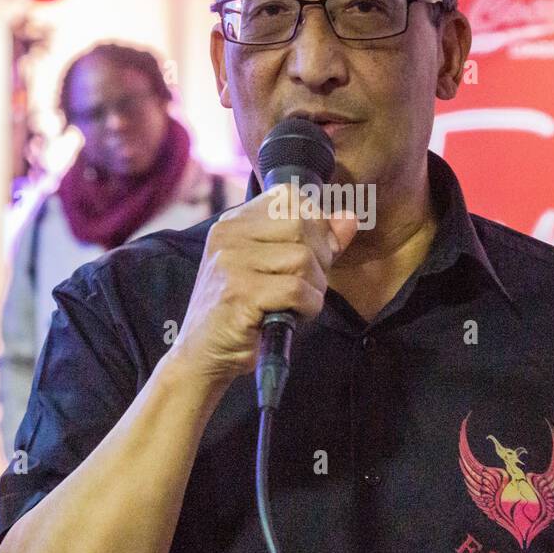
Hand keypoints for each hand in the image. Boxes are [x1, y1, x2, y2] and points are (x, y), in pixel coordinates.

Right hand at [168, 183, 359, 390]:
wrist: (203, 355)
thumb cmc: (244, 312)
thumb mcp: (279, 270)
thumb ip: (316, 241)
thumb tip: (350, 218)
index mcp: (235, 221)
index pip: (291, 197)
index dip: (315, 225)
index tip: (311, 254)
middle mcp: (229, 234)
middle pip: (302, 224)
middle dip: (319, 258)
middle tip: (307, 285)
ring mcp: (230, 261)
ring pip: (303, 257)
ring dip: (315, 287)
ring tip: (298, 303)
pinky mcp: (238, 292)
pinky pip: (296, 289)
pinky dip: (307, 307)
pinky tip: (293, 315)